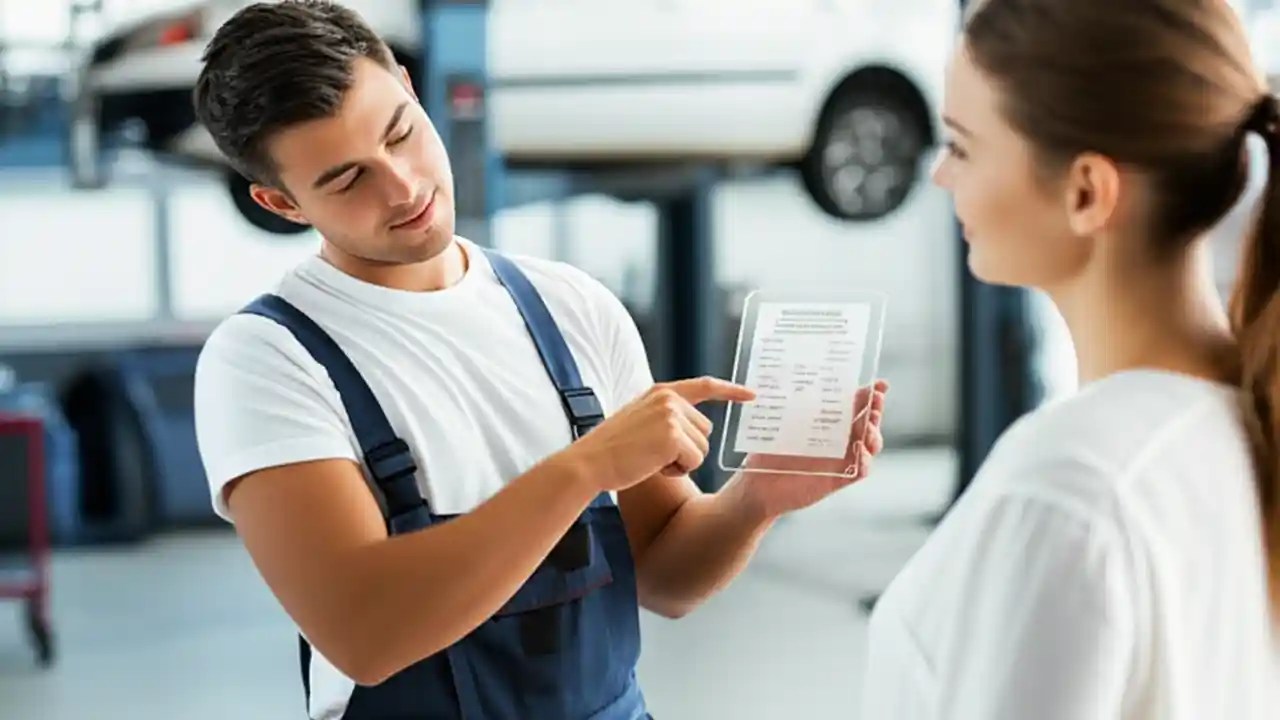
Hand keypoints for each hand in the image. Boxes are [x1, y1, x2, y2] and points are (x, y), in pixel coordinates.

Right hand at [563, 376, 756, 492]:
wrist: (590, 463)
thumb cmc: (613, 451)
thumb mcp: (640, 421)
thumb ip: (666, 417)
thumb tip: (699, 429)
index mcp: (661, 392)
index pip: (703, 386)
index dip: (730, 390)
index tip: (752, 395)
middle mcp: (669, 399)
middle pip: (705, 430)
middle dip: (687, 449)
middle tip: (654, 454)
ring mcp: (672, 415)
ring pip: (701, 448)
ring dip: (682, 462)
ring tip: (650, 459)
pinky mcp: (673, 436)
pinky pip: (694, 461)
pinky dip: (678, 471)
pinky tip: (653, 467)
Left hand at [735, 380, 887, 519]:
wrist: (758, 486)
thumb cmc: (766, 454)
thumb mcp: (777, 425)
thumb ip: (790, 406)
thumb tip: (795, 377)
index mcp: (825, 421)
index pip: (854, 404)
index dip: (869, 394)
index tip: (879, 384)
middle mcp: (837, 438)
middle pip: (868, 422)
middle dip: (876, 410)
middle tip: (876, 401)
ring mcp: (840, 458)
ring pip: (870, 445)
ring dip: (874, 435)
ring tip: (867, 429)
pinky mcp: (838, 478)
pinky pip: (860, 470)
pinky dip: (865, 461)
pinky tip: (860, 453)